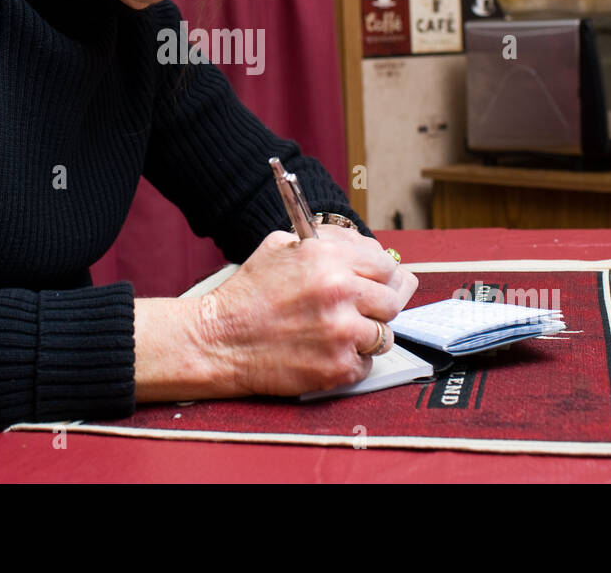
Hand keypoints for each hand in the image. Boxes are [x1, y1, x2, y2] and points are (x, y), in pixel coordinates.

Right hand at [194, 224, 417, 395]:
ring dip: (366, 335)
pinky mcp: (338, 368)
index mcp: (327, 258)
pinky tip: (324, 351)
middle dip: (377, 306)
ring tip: (336, 332)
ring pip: (384, 335)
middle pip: (392, 301)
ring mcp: (341, 333)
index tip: (376, 283)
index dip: (382, 276)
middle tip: (357, 310)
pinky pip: (366, 364)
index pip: (386, 265)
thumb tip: (368, 249)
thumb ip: (329, 242)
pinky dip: (350, 361)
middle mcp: (339, 292)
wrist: (218, 340)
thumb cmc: (248, 294)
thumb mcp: (281, 247)